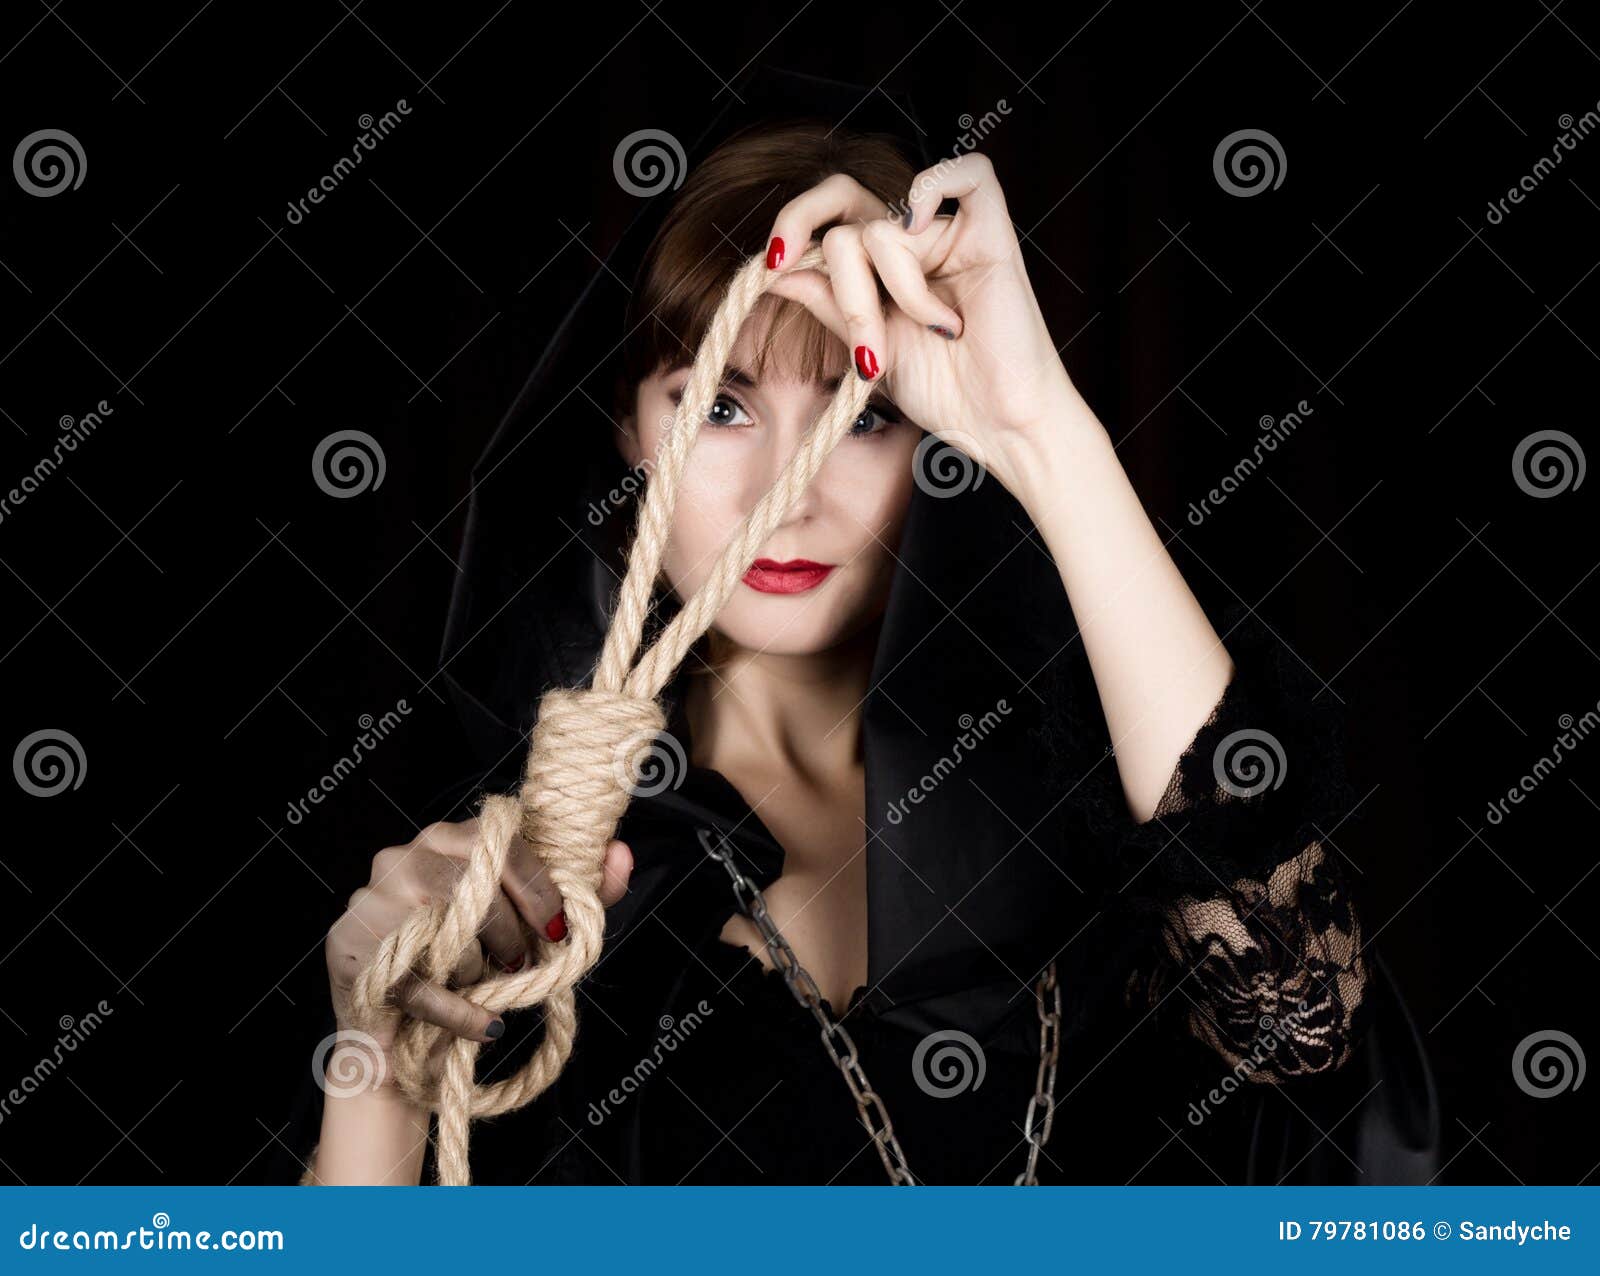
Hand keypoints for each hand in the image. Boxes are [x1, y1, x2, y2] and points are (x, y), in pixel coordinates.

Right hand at [325, 818, 633, 1086]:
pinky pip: (420, 983)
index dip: (539, 886)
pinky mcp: (352, 952)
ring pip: (449, 928)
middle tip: (522, 965)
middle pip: (475, 880)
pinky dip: (460, 1012)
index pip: (501, 840)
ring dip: (479, 969)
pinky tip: (484, 1025)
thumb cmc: (469, 967)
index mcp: (448, 838)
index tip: (559, 928)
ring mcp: (372, 902)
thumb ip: (579, 893)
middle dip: (512, 931)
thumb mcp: (528, 928)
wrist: (401, 1040)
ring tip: (484, 985)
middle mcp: (403, 857)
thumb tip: (622, 855)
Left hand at [764, 153, 1087, 491]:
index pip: (832, 216)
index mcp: (885, 268)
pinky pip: (970, 174)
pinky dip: (934, 189)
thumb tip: (778, 269)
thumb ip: (829, 305)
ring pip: (882, 230)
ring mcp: (953, 238)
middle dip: (830, 266)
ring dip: (893, 294)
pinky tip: (923, 229)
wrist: (997, 425)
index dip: (794, 224)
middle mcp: (916, 245)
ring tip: (932, 333)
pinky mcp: (993, 238)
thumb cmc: (946, 393)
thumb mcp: (868, 350)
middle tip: (841, 318)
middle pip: (846, 216)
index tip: (772, 267)